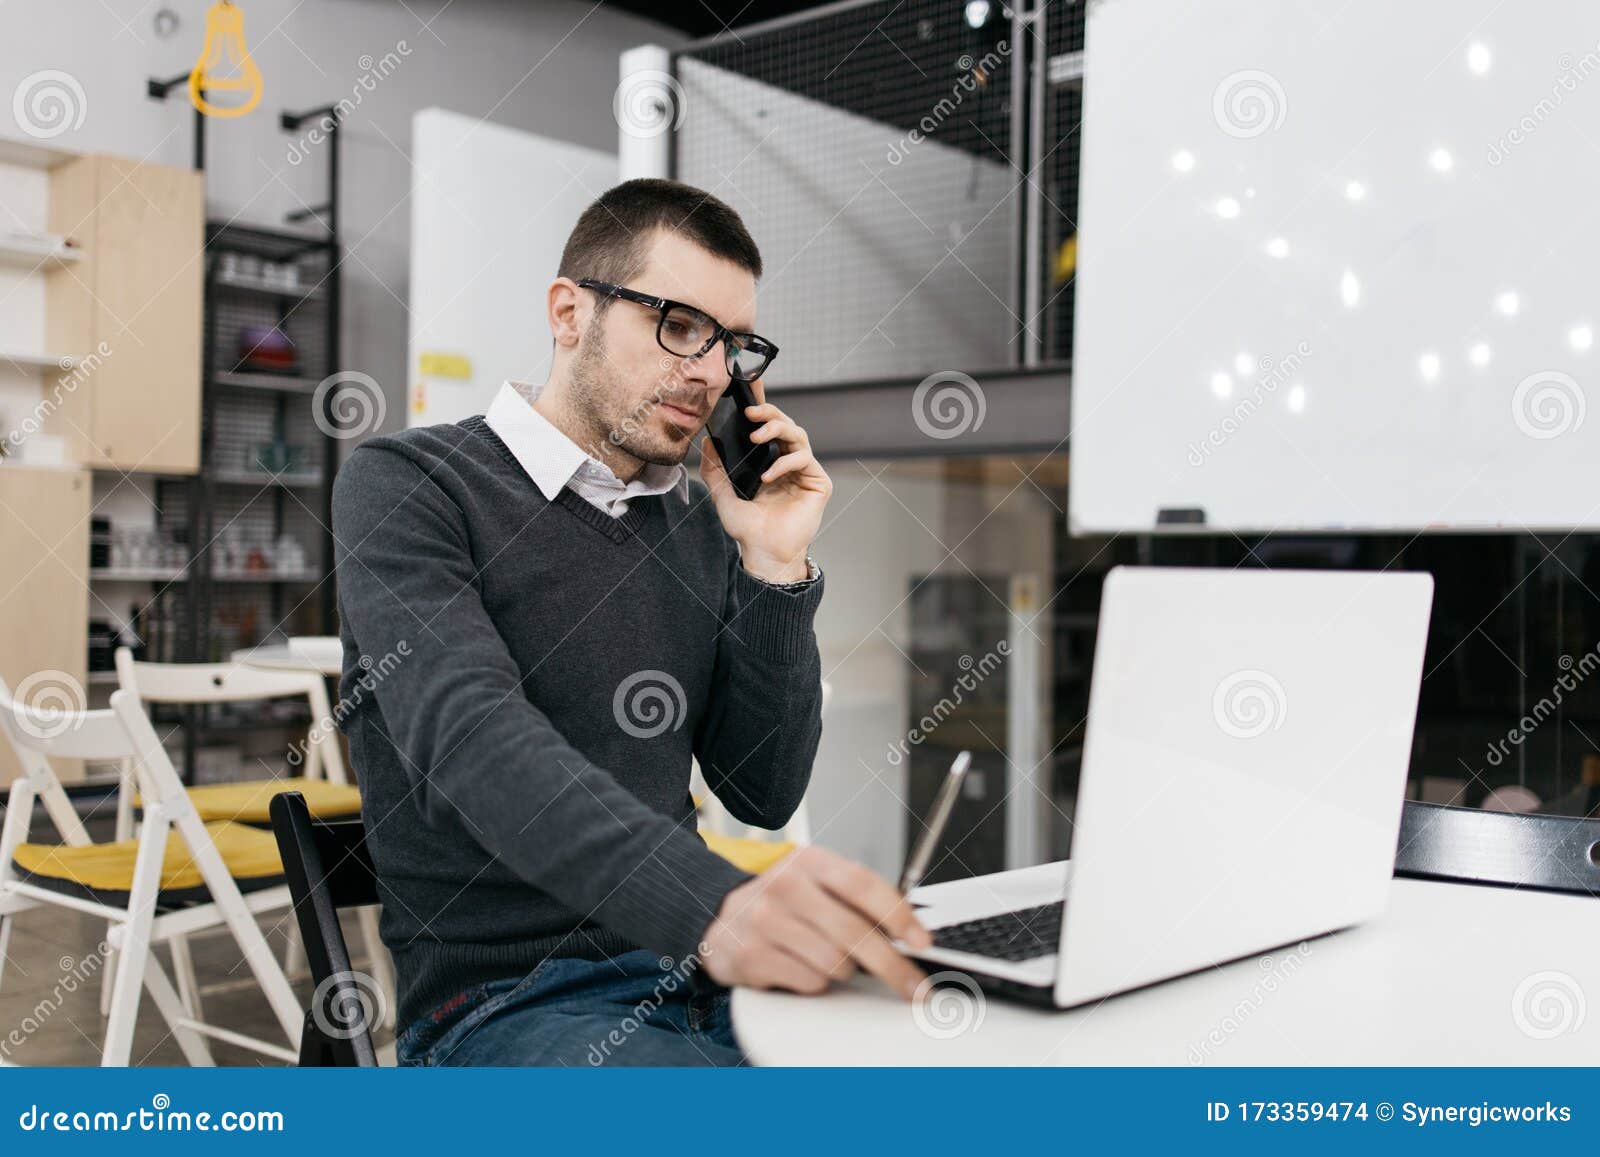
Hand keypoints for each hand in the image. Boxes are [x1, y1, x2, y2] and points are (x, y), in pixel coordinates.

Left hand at [699, 379, 830, 583]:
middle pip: (785, 424)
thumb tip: (707, 441)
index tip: (750, 391)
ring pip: (798, 434)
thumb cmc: (748, 529)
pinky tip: (768, 476)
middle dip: (769, 412)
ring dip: (777, 429)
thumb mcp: (723, 496)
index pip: (767, 428)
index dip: (763, 408)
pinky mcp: (818, 482)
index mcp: (769, 462)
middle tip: (751, 411)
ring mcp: (804, 471)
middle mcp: (788, 463)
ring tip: (757, 437)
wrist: (764, 553)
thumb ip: (715, 470)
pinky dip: (785, 463)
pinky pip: (804, 459)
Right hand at [699, 846, 932, 998]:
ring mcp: (765, 920)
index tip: (922, 942)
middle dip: (893, 966)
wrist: (721, 918)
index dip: (899, 916)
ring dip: (845, 971)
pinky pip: (809, 981)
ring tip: (832, 961)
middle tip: (914, 987)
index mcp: (810, 861)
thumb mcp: (817, 884)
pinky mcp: (751, 955)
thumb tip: (911, 933)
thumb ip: (858, 900)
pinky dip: (818, 983)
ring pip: (834, 962)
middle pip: (854, 932)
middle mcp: (785, 885)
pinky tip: (805, 968)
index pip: (863, 885)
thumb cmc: (783, 904)